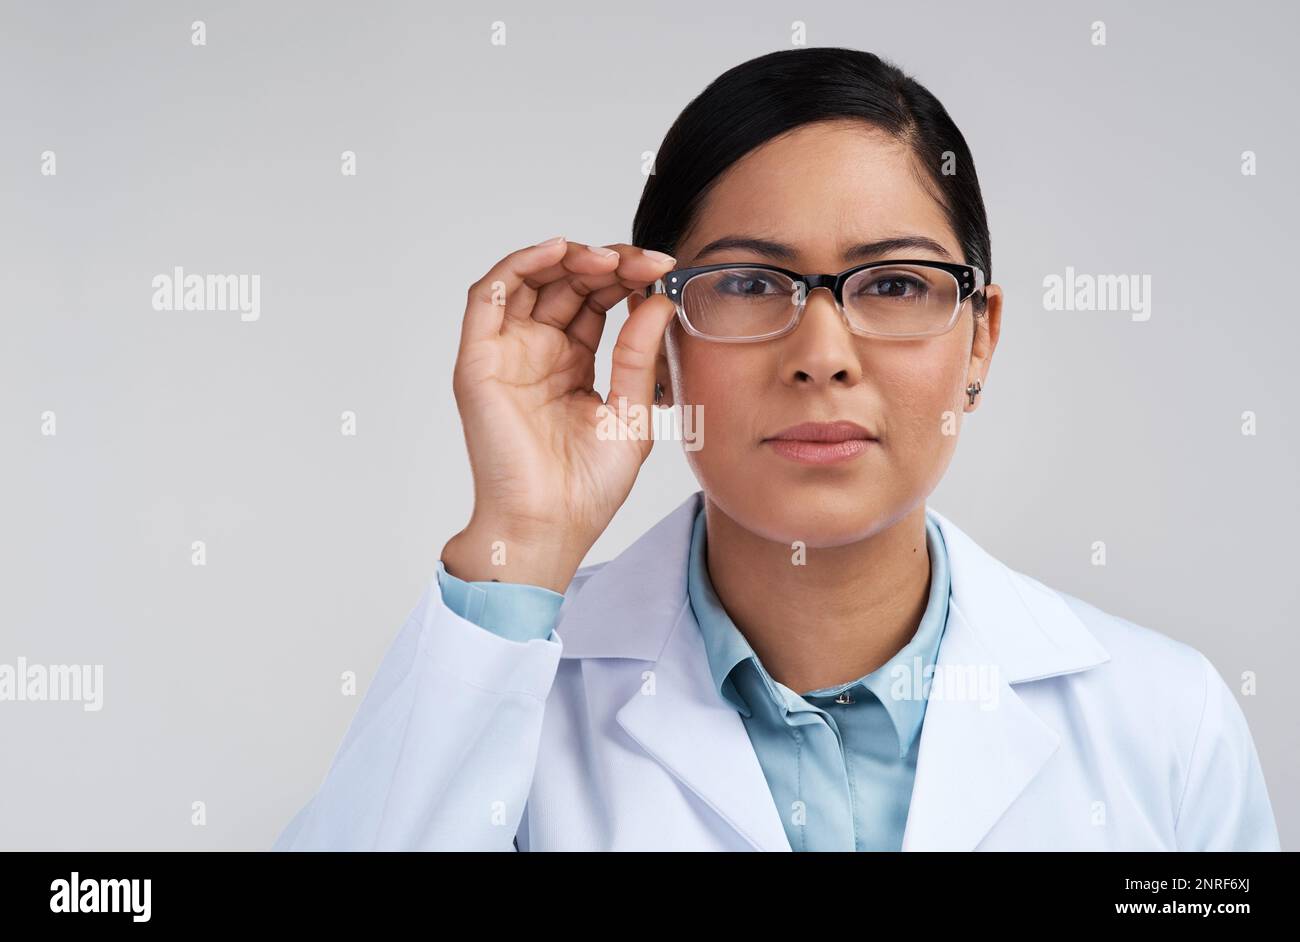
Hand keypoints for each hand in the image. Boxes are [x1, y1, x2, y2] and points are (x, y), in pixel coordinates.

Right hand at [441, 237, 677, 591]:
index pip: (596, 300)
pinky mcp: (480, 360)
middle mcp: (536, 352)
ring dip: (569, 257)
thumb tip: (659, 300)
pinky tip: (559, 252)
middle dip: (607, 263)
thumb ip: (641, 355)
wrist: (549, 527)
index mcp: (572, 364)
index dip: (627, 277)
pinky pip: (490, 296)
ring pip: (530, 280)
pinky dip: (520, 265)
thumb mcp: (632, 413)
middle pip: (566, 283)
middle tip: (643, 261)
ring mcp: (506, 353)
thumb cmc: (587, 488)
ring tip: (609, 258)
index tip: (664, 268)